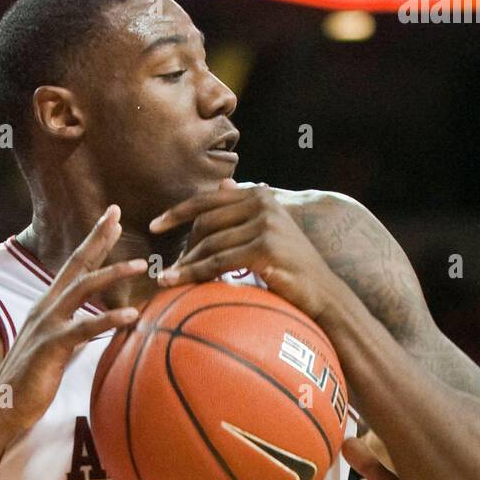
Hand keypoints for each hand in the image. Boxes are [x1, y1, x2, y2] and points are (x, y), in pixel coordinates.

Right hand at [0, 205, 147, 432]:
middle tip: (117, 213)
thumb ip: (75, 333)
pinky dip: (109, 320)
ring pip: (83, 289)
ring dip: (112, 273)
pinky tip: (132, 316)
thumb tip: (97, 328)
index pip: (74, 266)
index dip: (92, 241)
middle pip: (76, 264)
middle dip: (97, 237)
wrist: (2, 408)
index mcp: (48, 306)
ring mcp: (46, 324)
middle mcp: (46, 307)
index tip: (110, 218)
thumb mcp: (56, 350)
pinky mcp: (50, 346)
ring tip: (141, 265)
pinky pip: (83, 328)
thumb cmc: (31, 383)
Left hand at [149, 181, 334, 319]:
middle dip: (183, 246)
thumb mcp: (270, 232)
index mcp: (260, 196)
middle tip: (168, 268)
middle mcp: (262, 203)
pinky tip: (178, 283)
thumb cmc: (293, 269)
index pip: (209, 199)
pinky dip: (195, 274)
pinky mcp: (265, 247)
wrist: (324, 294)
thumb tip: (224, 184)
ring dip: (185, 264)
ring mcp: (265, 224)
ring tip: (166, 280)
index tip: (154, 227)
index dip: (177, 212)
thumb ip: (245, 211)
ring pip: (209, 244)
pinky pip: (217, 262)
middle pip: (205, 222)